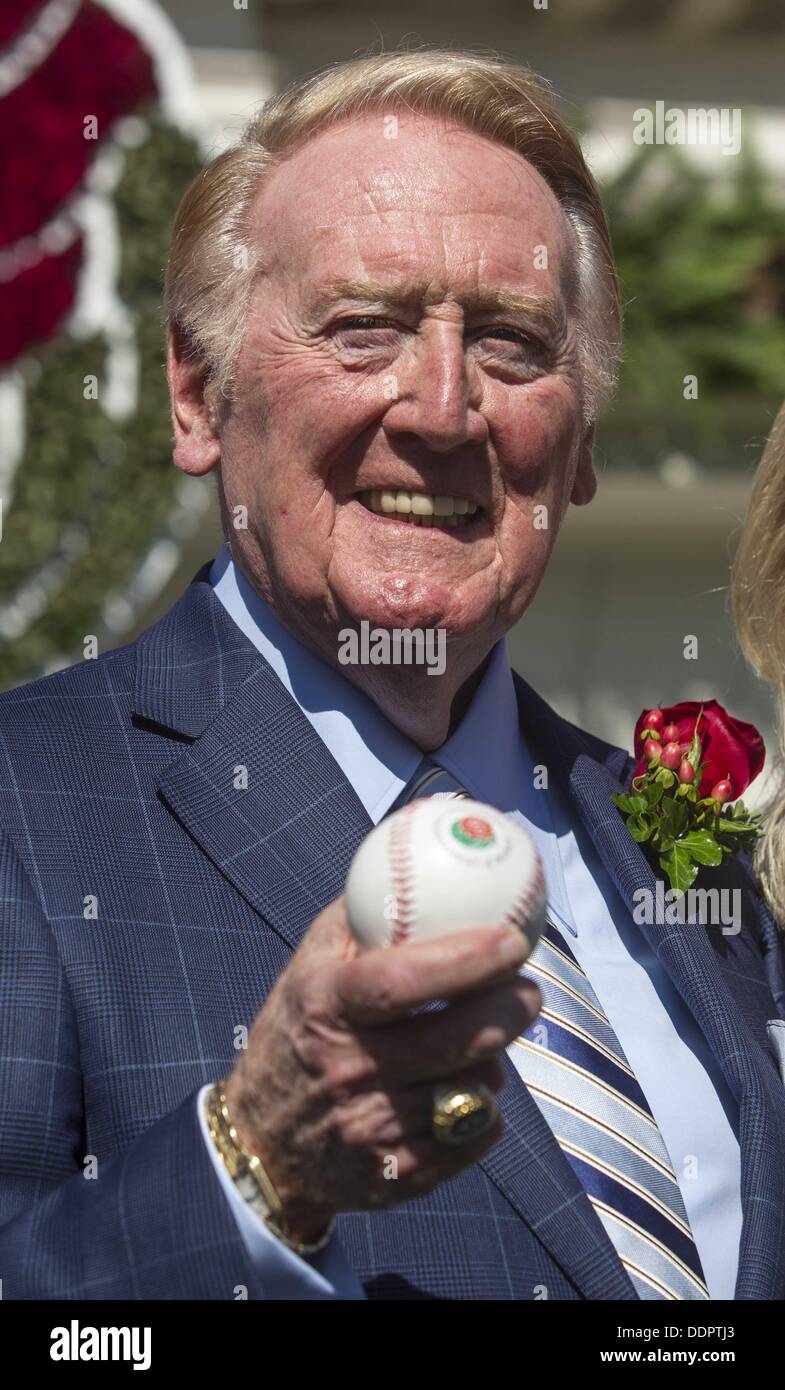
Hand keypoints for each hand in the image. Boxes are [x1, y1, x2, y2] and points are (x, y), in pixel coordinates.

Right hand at [224, 894, 540, 1243]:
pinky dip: (484, 1111)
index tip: (512, 939)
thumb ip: (363, 917)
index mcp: (326, 1005)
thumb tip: (420, 860)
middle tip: (529, 991)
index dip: (466, 959)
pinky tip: (468, 1091)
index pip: (402, 981)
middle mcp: (347, 1068)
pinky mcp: (395, 1175)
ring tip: (485, 1042)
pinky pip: (473, 1137)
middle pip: (454, 1039)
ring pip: (472, 1089)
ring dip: (493, 1061)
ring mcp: (371, 1127)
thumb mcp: (309, 966)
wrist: (261, 1140)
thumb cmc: (298, 1030)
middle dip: (509, 1009)